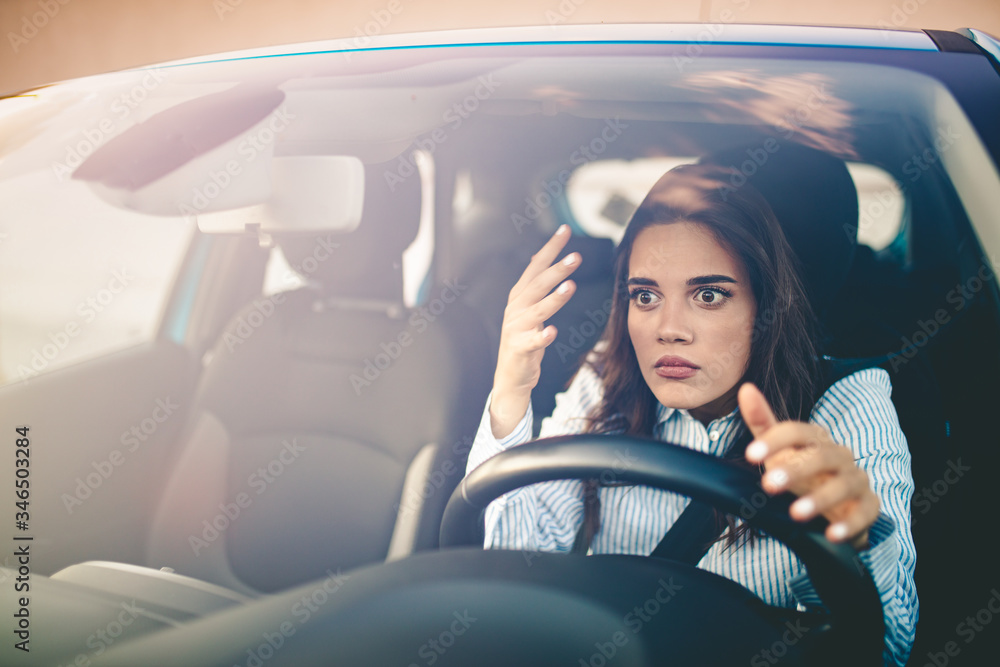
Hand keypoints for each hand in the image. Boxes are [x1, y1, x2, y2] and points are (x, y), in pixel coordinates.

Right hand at [490, 225, 579, 438]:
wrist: (510, 377)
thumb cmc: (523, 340)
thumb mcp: (528, 309)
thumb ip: (536, 286)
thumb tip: (543, 258)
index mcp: (519, 296)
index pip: (536, 266)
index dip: (550, 248)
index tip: (565, 230)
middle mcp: (516, 309)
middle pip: (537, 285)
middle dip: (556, 270)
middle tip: (576, 257)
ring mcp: (516, 329)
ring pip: (536, 310)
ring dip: (554, 299)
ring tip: (571, 287)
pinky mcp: (520, 349)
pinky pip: (533, 341)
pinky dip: (542, 336)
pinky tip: (553, 331)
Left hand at [738, 383, 878, 547]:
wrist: (834, 505)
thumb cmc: (802, 472)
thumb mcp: (780, 449)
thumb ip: (762, 422)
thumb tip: (746, 389)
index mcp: (816, 438)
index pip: (797, 431)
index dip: (774, 440)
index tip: (749, 455)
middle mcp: (840, 455)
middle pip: (821, 456)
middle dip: (795, 470)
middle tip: (767, 484)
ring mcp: (857, 480)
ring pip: (844, 485)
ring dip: (820, 499)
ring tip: (796, 513)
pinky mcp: (868, 506)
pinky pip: (864, 513)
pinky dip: (849, 524)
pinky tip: (831, 534)